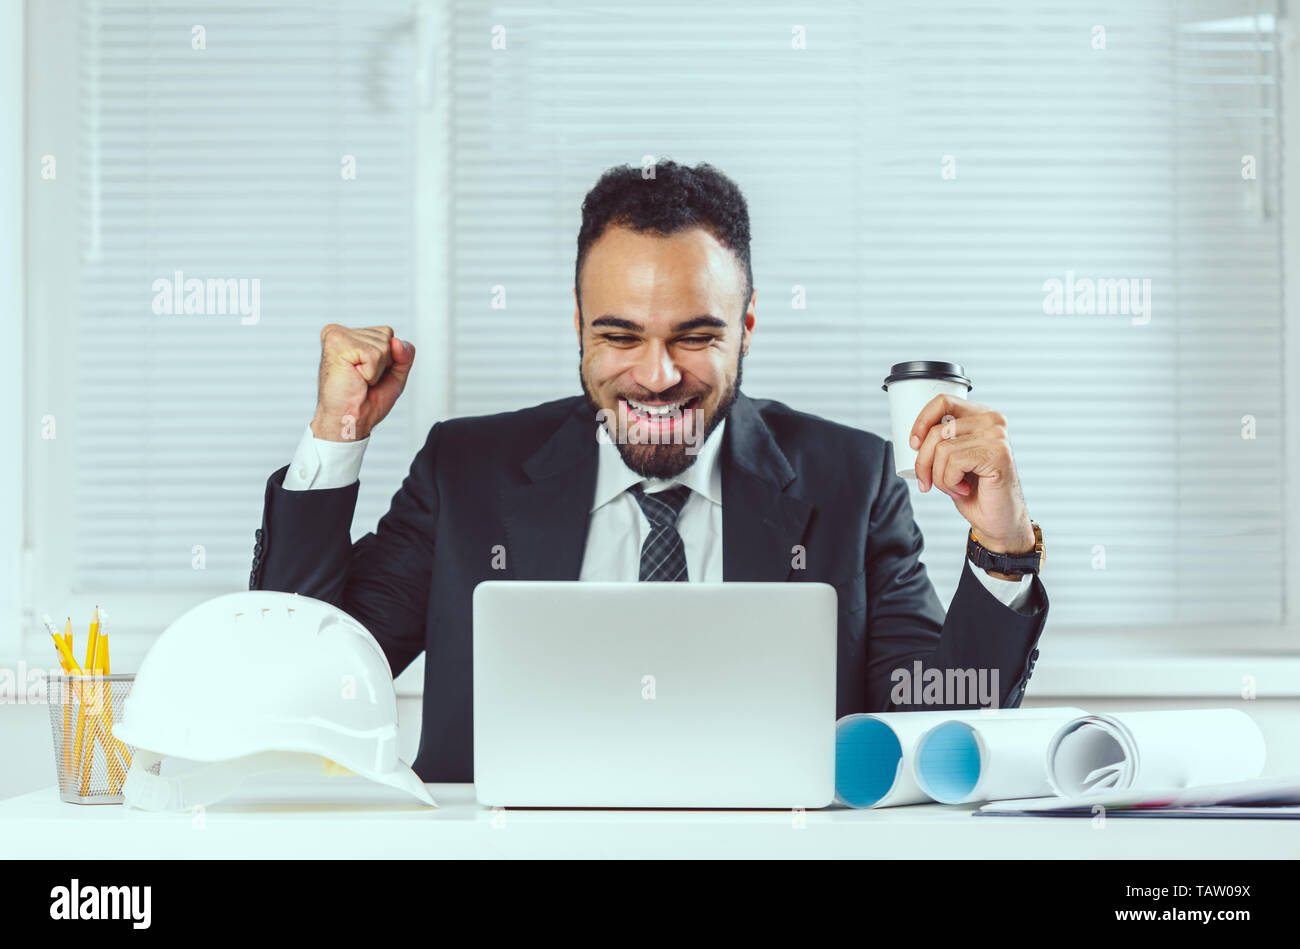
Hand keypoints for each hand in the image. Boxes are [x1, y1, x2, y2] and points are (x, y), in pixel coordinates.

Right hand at [311, 324, 414, 441]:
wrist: (350, 420)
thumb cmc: (366, 400)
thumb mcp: (395, 374)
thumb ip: (404, 355)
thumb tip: (397, 342)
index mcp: (351, 336)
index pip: (388, 334)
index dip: (389, 360)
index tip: (368, 374)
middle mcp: (341, 332)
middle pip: (387, 338)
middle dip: (383, 365)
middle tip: (362, 380)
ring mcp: (336, 335)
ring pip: (383, 346)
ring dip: (375, 370)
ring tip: (357, 380)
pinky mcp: (336, 343)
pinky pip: (374, 355)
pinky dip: (370, 373)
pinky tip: (354, 378)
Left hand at [910, 393, 1033, 553]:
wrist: (997, 521)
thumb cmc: (974, 491)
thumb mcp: (951, 460)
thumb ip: (940, 442)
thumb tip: (913, 438)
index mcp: (980, 416)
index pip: (943, 401)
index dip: (921, 420)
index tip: (912, 444)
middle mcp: (992, 421)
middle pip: (936, 431)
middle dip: (923, 462)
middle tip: (927, 483)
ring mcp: (997, 436)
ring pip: (942, 449)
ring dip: (939, 477)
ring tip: (954, 487)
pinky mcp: (998, 454)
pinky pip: (954, 462)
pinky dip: (950, 482)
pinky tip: (964, 489)